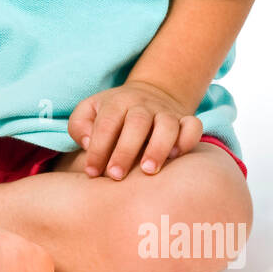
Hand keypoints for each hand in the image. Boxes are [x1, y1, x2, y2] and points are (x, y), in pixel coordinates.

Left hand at [68, 80, 203, 180]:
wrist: (148, 95)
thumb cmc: (111, 114)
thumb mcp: (88, 112)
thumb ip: (80, 126)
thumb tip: (88, 143)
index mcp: (116, 103)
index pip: (106, 124)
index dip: (98, 149)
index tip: (92, 173)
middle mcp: (143, 105)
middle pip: (137, 123)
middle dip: (126, 151)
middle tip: (116, 176)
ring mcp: (166, 112)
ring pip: (167, 125)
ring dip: (159, 147)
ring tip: (148, 171)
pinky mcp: (185, 120)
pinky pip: (193, 126)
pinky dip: (187, 140)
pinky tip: (175, 157)